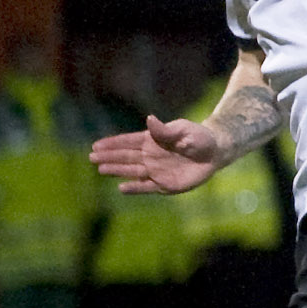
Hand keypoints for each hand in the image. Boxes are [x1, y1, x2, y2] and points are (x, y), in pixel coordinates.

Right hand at [91, 116, 226, 195]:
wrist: (215, 153)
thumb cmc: (199, 138)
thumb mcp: (184, 131)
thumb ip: (165, 130)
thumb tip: (149, 119)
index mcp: (152, 141)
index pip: (128, 141)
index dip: (112, 143)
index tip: (96, 145)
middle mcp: (150, 156)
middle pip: (125, 157)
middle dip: (109, 157)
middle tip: (91, 157)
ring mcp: (156, 171)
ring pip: (132, 171)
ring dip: (117, 170)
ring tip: (101, 169)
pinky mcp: (164, 184)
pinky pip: (146, 187)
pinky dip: (134, 188)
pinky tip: (122, 188)